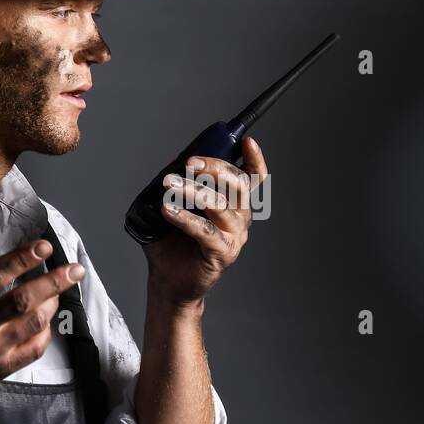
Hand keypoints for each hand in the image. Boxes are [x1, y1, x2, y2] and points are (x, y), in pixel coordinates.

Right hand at [0, 214, 84, 416]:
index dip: (22, 259)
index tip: (44, 246)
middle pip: (22, 300)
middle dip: (54, 282)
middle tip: (76, 269)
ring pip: (32, 324)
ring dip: (52, 304)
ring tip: (62, 289)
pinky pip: (32, 350)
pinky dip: (45, 333)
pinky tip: (48, 320)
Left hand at [144, 135, 267, 305]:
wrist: (169, 281)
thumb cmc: (173, 244)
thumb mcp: (176, 207)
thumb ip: (179, 186)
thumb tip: (171, 162)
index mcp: (234, 205)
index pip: (253, 180)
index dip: (254, 160)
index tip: (247, 142)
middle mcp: (240, 219)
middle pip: (239, 185)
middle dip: (215, 168)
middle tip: (190, 163)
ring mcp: (234, 236)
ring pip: (220, 205)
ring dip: (193, 191)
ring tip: (169, 184)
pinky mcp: (222, 253)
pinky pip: (205, 230)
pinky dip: (185, 217)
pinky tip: (168, 210)